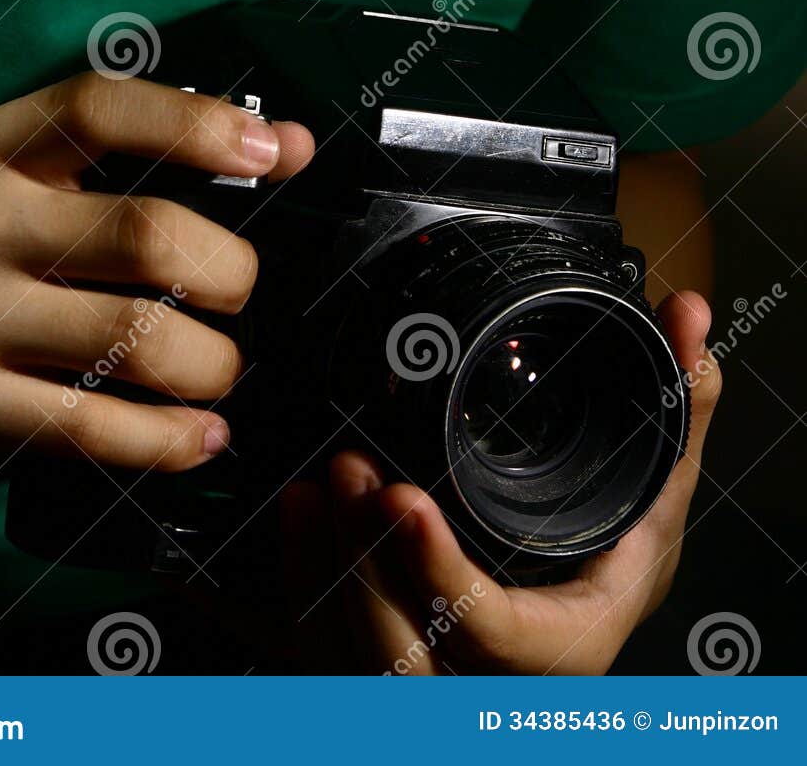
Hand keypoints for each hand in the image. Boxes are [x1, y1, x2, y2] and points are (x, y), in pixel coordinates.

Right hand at [0, 73, 312, 471]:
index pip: (99, 110)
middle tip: (240, 286)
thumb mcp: (55, 172)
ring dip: (212, 362)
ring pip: (136, 339)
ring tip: (219, 366)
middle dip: (229, 268)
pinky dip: (173, 438)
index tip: (274, 149)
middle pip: (143, 234)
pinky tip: (203, 432)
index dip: (196, 123)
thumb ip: (164, 148)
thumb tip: (292, 143)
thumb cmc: (11, 241)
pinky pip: (99, 429)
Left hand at [282, 290, 718, 673]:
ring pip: (358, 659)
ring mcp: (437, 674)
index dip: (442, 578)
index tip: (403, 500)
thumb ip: (679, 404)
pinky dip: (306, 583)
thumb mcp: (659, 491)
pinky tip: (299, 512)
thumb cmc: (619, 558)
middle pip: (408, 656)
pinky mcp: (393, 658)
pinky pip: (331, 647)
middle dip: (363, 562)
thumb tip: (689, 314)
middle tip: (350, 470)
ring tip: (321, 483)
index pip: (494, 634)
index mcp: (564, 642)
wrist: (585, 611)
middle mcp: (492, 676)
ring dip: (326, 569)